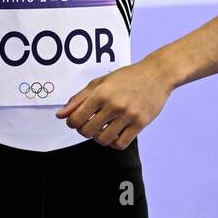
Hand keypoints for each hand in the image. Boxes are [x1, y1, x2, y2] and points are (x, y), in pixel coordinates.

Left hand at [54, 60, 171, 148]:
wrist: (156, 74)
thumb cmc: (126, 77)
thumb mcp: (100, 82)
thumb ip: (78, 99)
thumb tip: (60, 115)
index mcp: (101, 93)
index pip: (76, 119)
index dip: (72, 123)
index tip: (77, 120)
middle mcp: (114, 105)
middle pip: (87, 131)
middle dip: (84, 131)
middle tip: (89, 125)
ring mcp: (128, 115)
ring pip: (103, 140)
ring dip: (98, 138)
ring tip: (102, 129)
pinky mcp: (140, 123)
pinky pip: (120, 144)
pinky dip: (114, 143)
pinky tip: (115, 134)